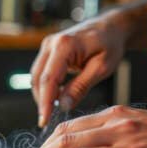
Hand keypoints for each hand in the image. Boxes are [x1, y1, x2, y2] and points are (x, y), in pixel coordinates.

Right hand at [31, 12, 128, 127]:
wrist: (110, 27)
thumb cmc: (110, 44)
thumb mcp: (102, 68)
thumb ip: (81, 86)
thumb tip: (64, 105)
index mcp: (65, 45)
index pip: (48, 79)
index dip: (45, 102)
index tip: (44, 120)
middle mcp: (51, 43)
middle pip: (38, 79)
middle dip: (42, 101)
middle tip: (49, 120)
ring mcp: (47, 45)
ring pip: (36, 76)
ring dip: (43, 94)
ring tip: (55, 109)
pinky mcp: (48, 50)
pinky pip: (41, 72)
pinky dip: (46, 86)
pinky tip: (57, 96)